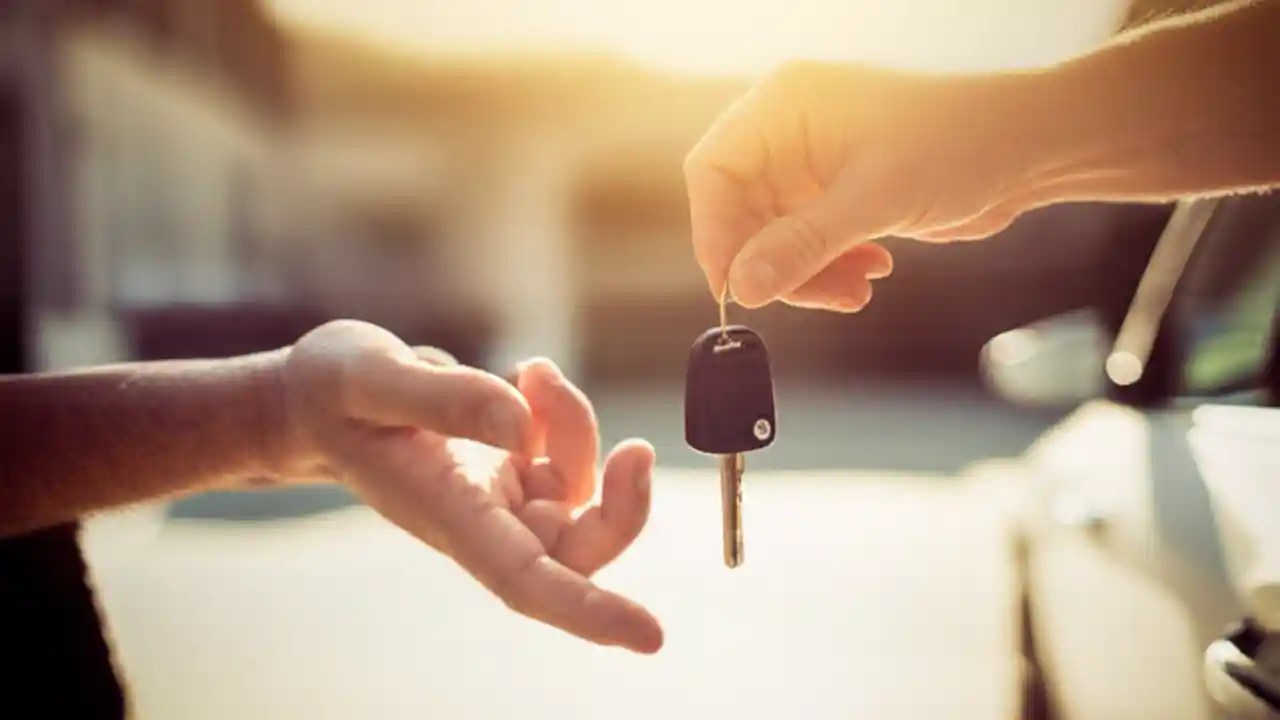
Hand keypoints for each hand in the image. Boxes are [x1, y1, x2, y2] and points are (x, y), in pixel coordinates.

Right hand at [273, 320, 661, 652]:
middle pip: (579, 547)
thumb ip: (447, 398)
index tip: (649, 635)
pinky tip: (527, 379)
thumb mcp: (370, 377)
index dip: (587, 609)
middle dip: (624, 504)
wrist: (313, 402)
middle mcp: (481, 519)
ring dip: (578, 428)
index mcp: (446, 515)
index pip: (525, 579)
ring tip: (533, 372)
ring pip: (581, 488)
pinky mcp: (509, 468)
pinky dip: (562, 413)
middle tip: (636, 450)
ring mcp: (499, 497)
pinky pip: (567, 452)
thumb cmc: (331, 396)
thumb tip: (522, 425)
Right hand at [685, 61, 1033, 310]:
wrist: (1029, 147)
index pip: (714, 169)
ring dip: (807, 273)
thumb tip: (742, 288)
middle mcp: (789, 128)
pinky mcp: (836, 191)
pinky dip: (829, 267)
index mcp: (784, 104)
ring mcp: (811, 161)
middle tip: (811, 296)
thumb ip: (801, 246)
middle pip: (740, 210)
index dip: (714, 231)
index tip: (733, 286)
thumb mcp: (873, 201)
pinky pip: (806, 242)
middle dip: (773, 261)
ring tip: (855, 290)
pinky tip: (870, 273)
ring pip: (773, 236)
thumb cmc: (959, 144)